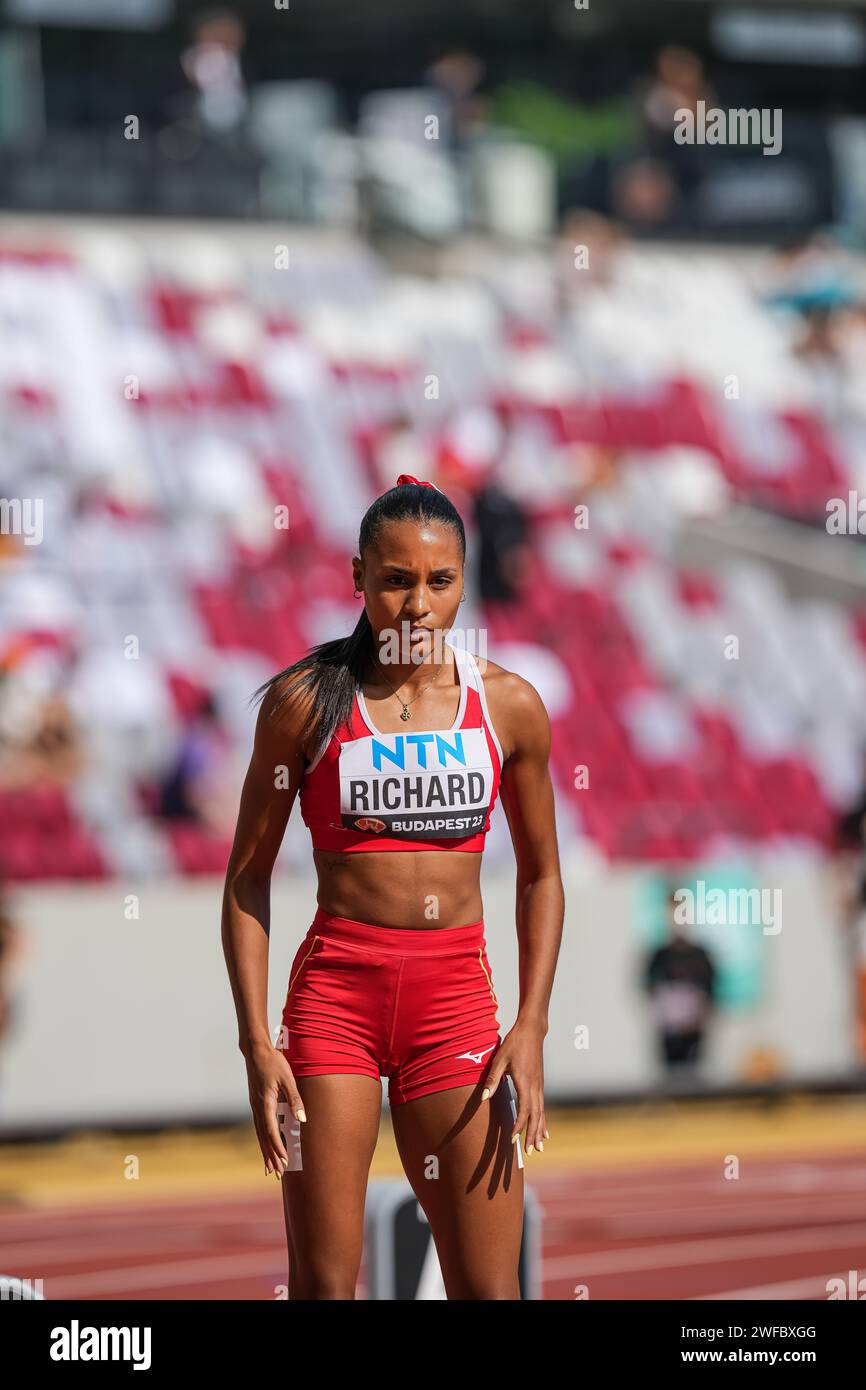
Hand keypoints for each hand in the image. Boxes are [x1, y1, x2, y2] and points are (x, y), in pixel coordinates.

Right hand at [244, 1039, 305, 1176]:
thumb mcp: (288, 1078)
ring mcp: (255, 1106)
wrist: (255, 1051)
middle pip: (264, 1137)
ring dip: (265, 1151)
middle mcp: (258, 1108)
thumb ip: (295, 1099)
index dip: (278, 1147)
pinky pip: (259, 1127)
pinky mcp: (256, 1104)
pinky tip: (266, 1146)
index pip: (272, 1130)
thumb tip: (302, 1119)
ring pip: (260, 1134)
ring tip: (269, 1168)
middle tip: (277, 1174)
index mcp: (266, 1103)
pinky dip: (263, 1140)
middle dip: (271, 1156)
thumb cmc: (274, 1062)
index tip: (284, 1160)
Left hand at [482, 1019, 547, 1155]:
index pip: (524, 1110)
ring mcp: (540, 1086)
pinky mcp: (540, 1084)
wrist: (531, 1031)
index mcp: (525, 1082)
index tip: (512, 1139)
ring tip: (539, 1148)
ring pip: (541, 1113)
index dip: (519, 1126)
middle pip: (535, 1116)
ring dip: (539, 1131)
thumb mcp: (500, 1059)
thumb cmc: (514, 1044)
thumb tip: (483, 1097)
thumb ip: (493, 1079)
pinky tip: (545, 1132)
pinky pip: (542, 1107)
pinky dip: (543, 1121)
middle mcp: (535, 1087)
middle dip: (532, 1135)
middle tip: (530, 1152)